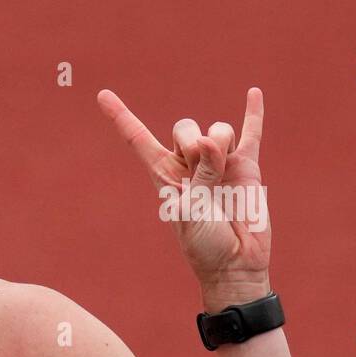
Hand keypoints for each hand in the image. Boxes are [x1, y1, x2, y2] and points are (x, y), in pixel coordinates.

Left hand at [97, 87, 270, 306]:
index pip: (138, 139)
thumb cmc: (203, 245)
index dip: (121, 117)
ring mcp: (219, 163)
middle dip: (189, 139)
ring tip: (223, 169)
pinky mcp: (246, 167)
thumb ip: (200, 175)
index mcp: (164, 175)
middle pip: (183, 128)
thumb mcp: (190, 211)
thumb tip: (212, 142)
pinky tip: (253, 93)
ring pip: (217, 129)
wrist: (235, 263)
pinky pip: (250, 133)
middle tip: (198, 163)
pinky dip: (252, 113)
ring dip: (219, 140)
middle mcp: (189, 165)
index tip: (102, 95)